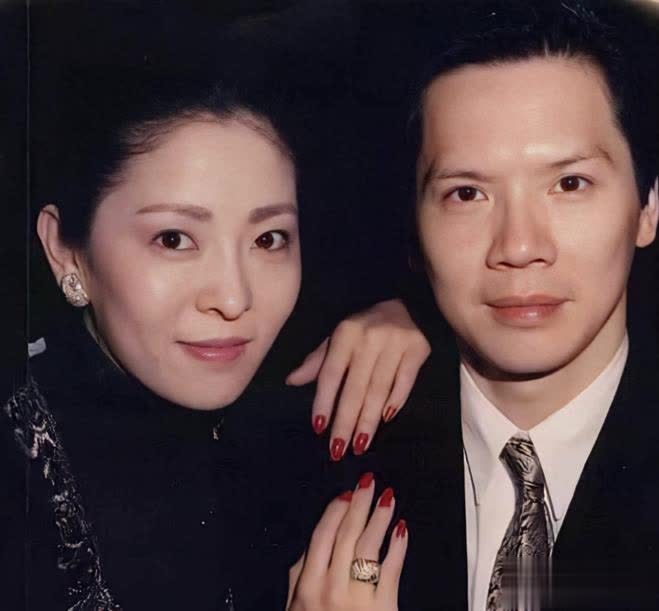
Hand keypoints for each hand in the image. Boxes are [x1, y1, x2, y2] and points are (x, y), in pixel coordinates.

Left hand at [286, 299, 430, 459]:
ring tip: (360, 445)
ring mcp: (395, 344)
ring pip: (379, 390)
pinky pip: (405, 381)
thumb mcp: (339, 337)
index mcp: (345, 334)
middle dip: (346, 421)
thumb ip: (318, 360)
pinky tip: (386, 419)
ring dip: (368, 420)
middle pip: (355, 388)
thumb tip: (291, 381)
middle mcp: (369, 339)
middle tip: (338, 450)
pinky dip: (396, 401)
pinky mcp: (418, 350)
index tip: (319, 428)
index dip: (323, 401)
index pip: (331, 374)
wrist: (408, 305)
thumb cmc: (366, 326)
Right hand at [287, 473, 406, 610]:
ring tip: (388, 499)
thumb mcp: (294, 608)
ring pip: (369, 547)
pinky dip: (398, 547)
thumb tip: (312, 544)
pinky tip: (402, 530)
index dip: (335, 511)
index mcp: (307, 586)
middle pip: (347, 535)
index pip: (322, 536)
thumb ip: (299, 575)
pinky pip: (392, 570)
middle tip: (369, 483)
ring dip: (380, 518)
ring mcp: (358, 599)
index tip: (346, 494)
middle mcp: (331, 588)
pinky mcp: (384, 608)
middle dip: (360, 505)